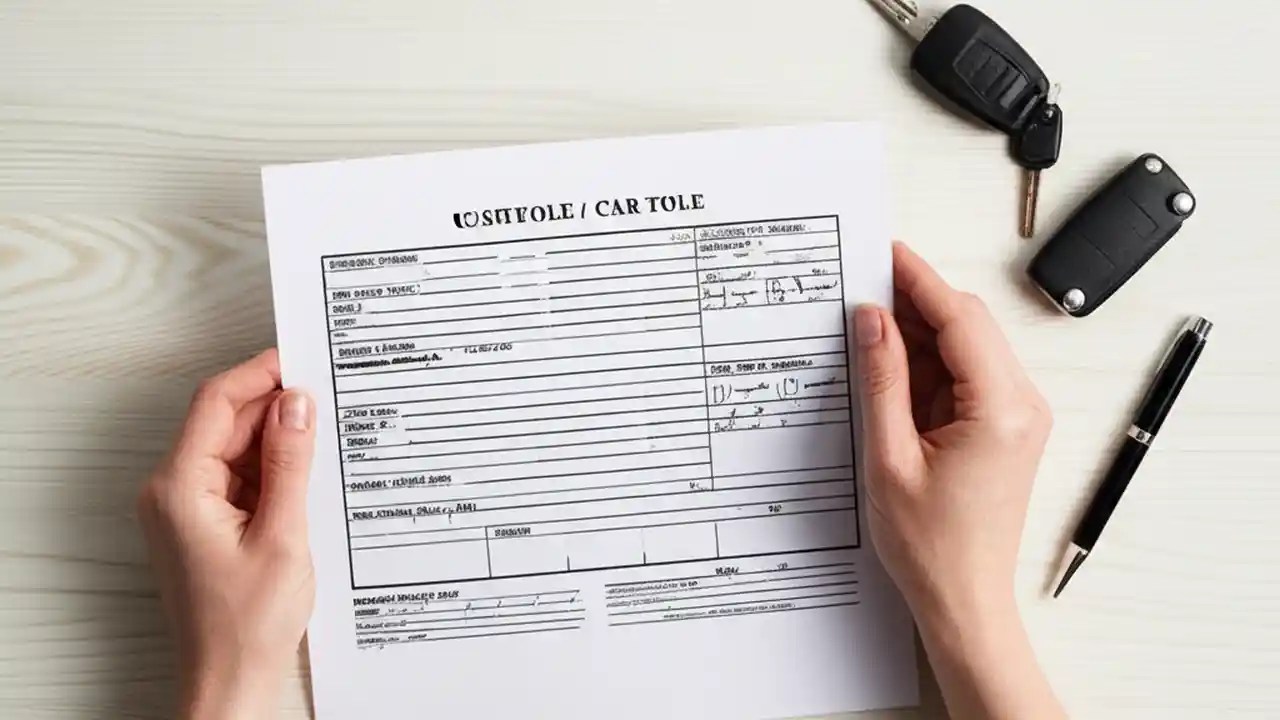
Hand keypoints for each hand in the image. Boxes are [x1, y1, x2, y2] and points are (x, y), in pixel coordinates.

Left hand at [137, 349, 316, 719]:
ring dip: (279, 443)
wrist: (231, 682)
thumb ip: (290, 463)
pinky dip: (274, 473)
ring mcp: (187, 508)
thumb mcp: (283, 535)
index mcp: (180, 487)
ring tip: (327, 445)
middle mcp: (174, 491)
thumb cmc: (248, 624)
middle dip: (276, 410)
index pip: (216, 403)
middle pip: (226, 424)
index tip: (301, 360)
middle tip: (329, 400)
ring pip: (236, 450)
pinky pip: (240, 479)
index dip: (260, 375)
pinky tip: (309, 479)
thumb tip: (297, 404)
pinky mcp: (206, 525)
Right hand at [854, 243, 1063, 718]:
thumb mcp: (891, 458)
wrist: (964, 600)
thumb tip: (872, 320)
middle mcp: (1022, 405)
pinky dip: (928, 364)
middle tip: (859, 289)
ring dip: (919, 335)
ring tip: (864, 329)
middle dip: (914, 304)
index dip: (919, 280)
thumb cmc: (932, 547)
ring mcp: (1017, 415)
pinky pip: (964, 375)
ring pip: (965, 347)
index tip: (884, 254)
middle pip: (967, 326)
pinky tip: (889, 366)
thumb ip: (882, 380)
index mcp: (1002, 409)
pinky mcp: (1004, 427)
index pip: (960, 319)